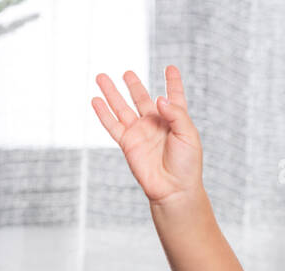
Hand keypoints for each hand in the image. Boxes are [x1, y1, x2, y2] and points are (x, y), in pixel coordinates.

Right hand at [91, 65, 202, 204]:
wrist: (174, 189)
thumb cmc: (187, 165)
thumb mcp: (188, 135)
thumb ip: (176, 114)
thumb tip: (158, 98)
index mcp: (175, 120)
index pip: (174, 97)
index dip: (172, 82)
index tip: (170, 68)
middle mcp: (155, 124)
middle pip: (142, 99)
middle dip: (134, 85)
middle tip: (127, 72)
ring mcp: (140, 133)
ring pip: (122, 108)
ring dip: (112, 93)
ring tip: (102, 77)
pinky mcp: (128, 143)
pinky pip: (112, 125)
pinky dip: (103, 113)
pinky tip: (96, 100)